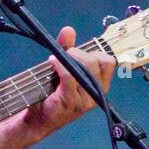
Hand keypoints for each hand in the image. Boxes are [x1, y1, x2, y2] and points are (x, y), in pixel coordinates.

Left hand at [20, 25, 114, 140]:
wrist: (39, 118)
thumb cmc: (52, 93)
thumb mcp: (63, 68)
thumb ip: (67, 49)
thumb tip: (69, 29)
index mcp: (100, 86)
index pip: (109, 62)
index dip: (94, 52)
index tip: (78, 53)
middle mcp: (96, 93)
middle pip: (98, 62)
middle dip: (80, 53)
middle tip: (66, 53)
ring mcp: (85, 99)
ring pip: (86, 69)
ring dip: (70, 58)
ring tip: (57, 57)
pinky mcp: (71, 101)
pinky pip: (70, 76)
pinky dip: (60, 65)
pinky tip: (51, 61)